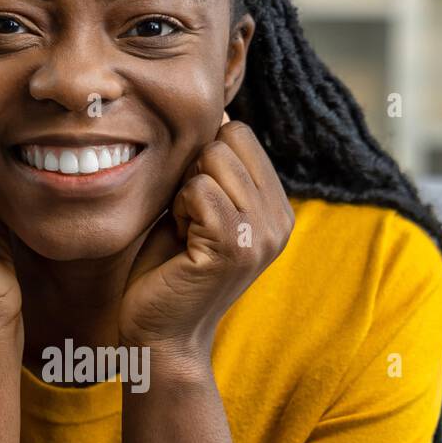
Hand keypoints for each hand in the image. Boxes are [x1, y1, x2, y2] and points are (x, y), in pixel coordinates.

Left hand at [118, 114, 294, 356]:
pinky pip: (198, 190)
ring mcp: (263, 234)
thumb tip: (218, 108)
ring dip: (184, 193)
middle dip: (193, 172)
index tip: (194, 208)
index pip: (240, 134)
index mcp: (277, 208)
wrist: (160, 334)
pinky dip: (178, 210)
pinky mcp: (236, 247)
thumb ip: (212, 167)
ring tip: (186, 234)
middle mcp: (280, 220)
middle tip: (188, 222)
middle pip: (228, 139)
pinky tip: (181, 244)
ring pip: (212, 159)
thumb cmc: (169, 270)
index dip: (202, 161)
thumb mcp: (197, 207)